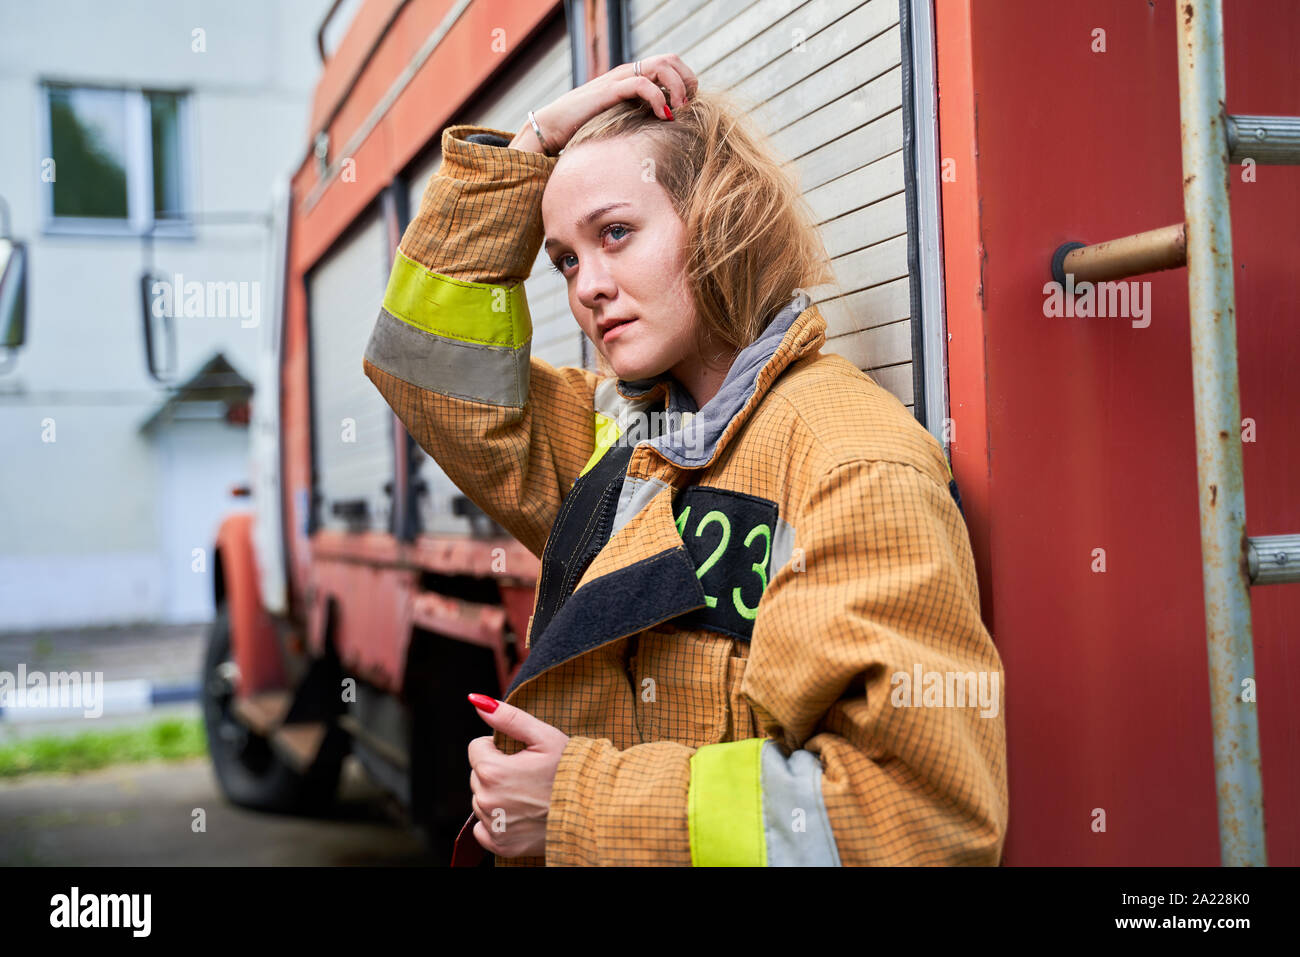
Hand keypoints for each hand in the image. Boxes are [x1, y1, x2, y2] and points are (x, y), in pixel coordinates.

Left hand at [465, 693, 569, 858]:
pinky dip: (497, 821)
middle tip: (528, 775)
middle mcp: (486, 800)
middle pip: (478, 775)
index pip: (477, 748)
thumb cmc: (571, 771)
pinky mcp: (500, 845)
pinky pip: (483, 828)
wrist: (593, 810)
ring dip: (497, 795)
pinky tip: (521, 815)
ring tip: (528, 795)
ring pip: (481, 800)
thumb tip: (476, 700)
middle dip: (497, 771)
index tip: (521, 756)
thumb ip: (508, 718)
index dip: (498, 748)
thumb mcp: (543, 737)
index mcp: (493, 770)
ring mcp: (492, 825)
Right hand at [511, 53, 699, 153]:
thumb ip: (638, 118)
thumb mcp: (620, 121)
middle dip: (686, 80)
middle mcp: (628, 73)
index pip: (669, 63)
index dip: (686, 80)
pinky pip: (642, 84)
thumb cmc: (585, 129)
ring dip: (677, 87)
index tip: (688, 105)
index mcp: (632, 77)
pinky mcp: (611, 91)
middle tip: (688, 105)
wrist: (553, 127)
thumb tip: (663, 133)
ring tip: (678, 111)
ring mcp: (619, 79)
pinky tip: (662, 116)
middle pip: (670, 59)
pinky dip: (658, 98)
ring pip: (660, 66)